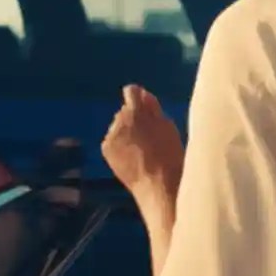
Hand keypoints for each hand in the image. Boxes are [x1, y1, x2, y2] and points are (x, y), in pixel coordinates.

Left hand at [101, 85, 184, 199]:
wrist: (157, 184)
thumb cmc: (170, 155)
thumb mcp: (168, 126)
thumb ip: (154, 108)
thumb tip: (144, 94)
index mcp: (138, 111)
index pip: (131, 91)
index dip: (139, 98)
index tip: (145, 108)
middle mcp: (120, 119)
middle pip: (125, 111)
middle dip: (133, 119)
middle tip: (148, 136)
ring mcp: (111, 134)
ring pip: (118, 126)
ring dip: (126, 132)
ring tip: (141, 150)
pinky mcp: (106, 148)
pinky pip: (112, 140)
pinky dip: (119, 145)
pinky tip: (131, 157)